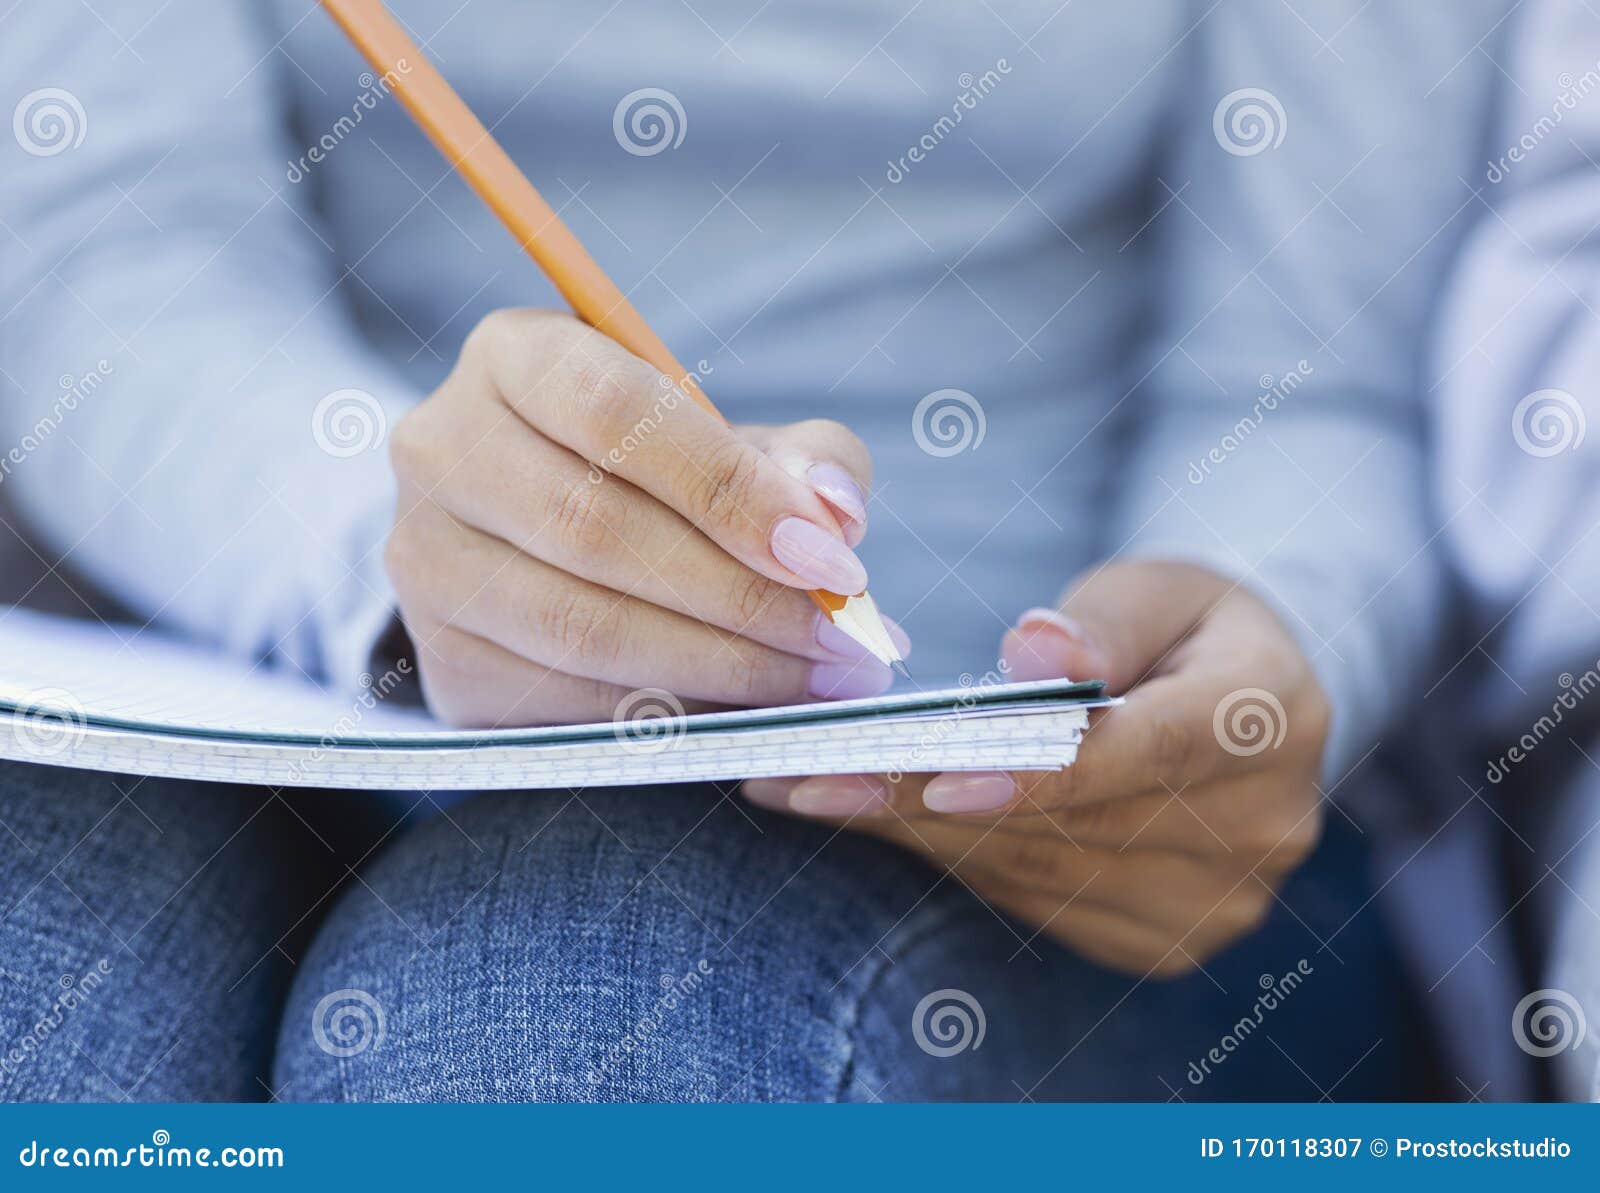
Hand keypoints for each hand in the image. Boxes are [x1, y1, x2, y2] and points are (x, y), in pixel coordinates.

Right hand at [385, 308, 907, 725]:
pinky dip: (672, 716)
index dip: (728, 489)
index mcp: (515, 358)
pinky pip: (565, 701)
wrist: (547, 548)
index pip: (614, 411)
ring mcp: (426, 560)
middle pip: (594, 528)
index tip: (828, 557)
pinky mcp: (442, 659)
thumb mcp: (734, 441)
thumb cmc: (661, 478)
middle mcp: (442, 449)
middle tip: (841, 640)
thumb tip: (835, 514)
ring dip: (719, 667)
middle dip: (740, 597)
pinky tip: (750, 713)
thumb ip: (801, 460)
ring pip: (580, 627)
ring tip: (816, 682)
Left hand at [742, 560, 1327, 975]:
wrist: (1245, 706)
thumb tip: (1039, 653)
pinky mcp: (1163, 939)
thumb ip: (1103, 620)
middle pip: (1073, 825)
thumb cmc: (1188, 626)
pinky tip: (880, 820)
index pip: (1150, 753)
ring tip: (815, 790)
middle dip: (927, 798)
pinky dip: (954, 859)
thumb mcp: (1158, 587)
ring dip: (918, 834)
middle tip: (809, 773)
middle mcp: (1258, 827)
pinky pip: (1037, 902)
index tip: (936, 776)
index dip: (1042, 772)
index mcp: (1272, 719)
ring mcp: (1215, 900)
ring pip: (1040, 874)